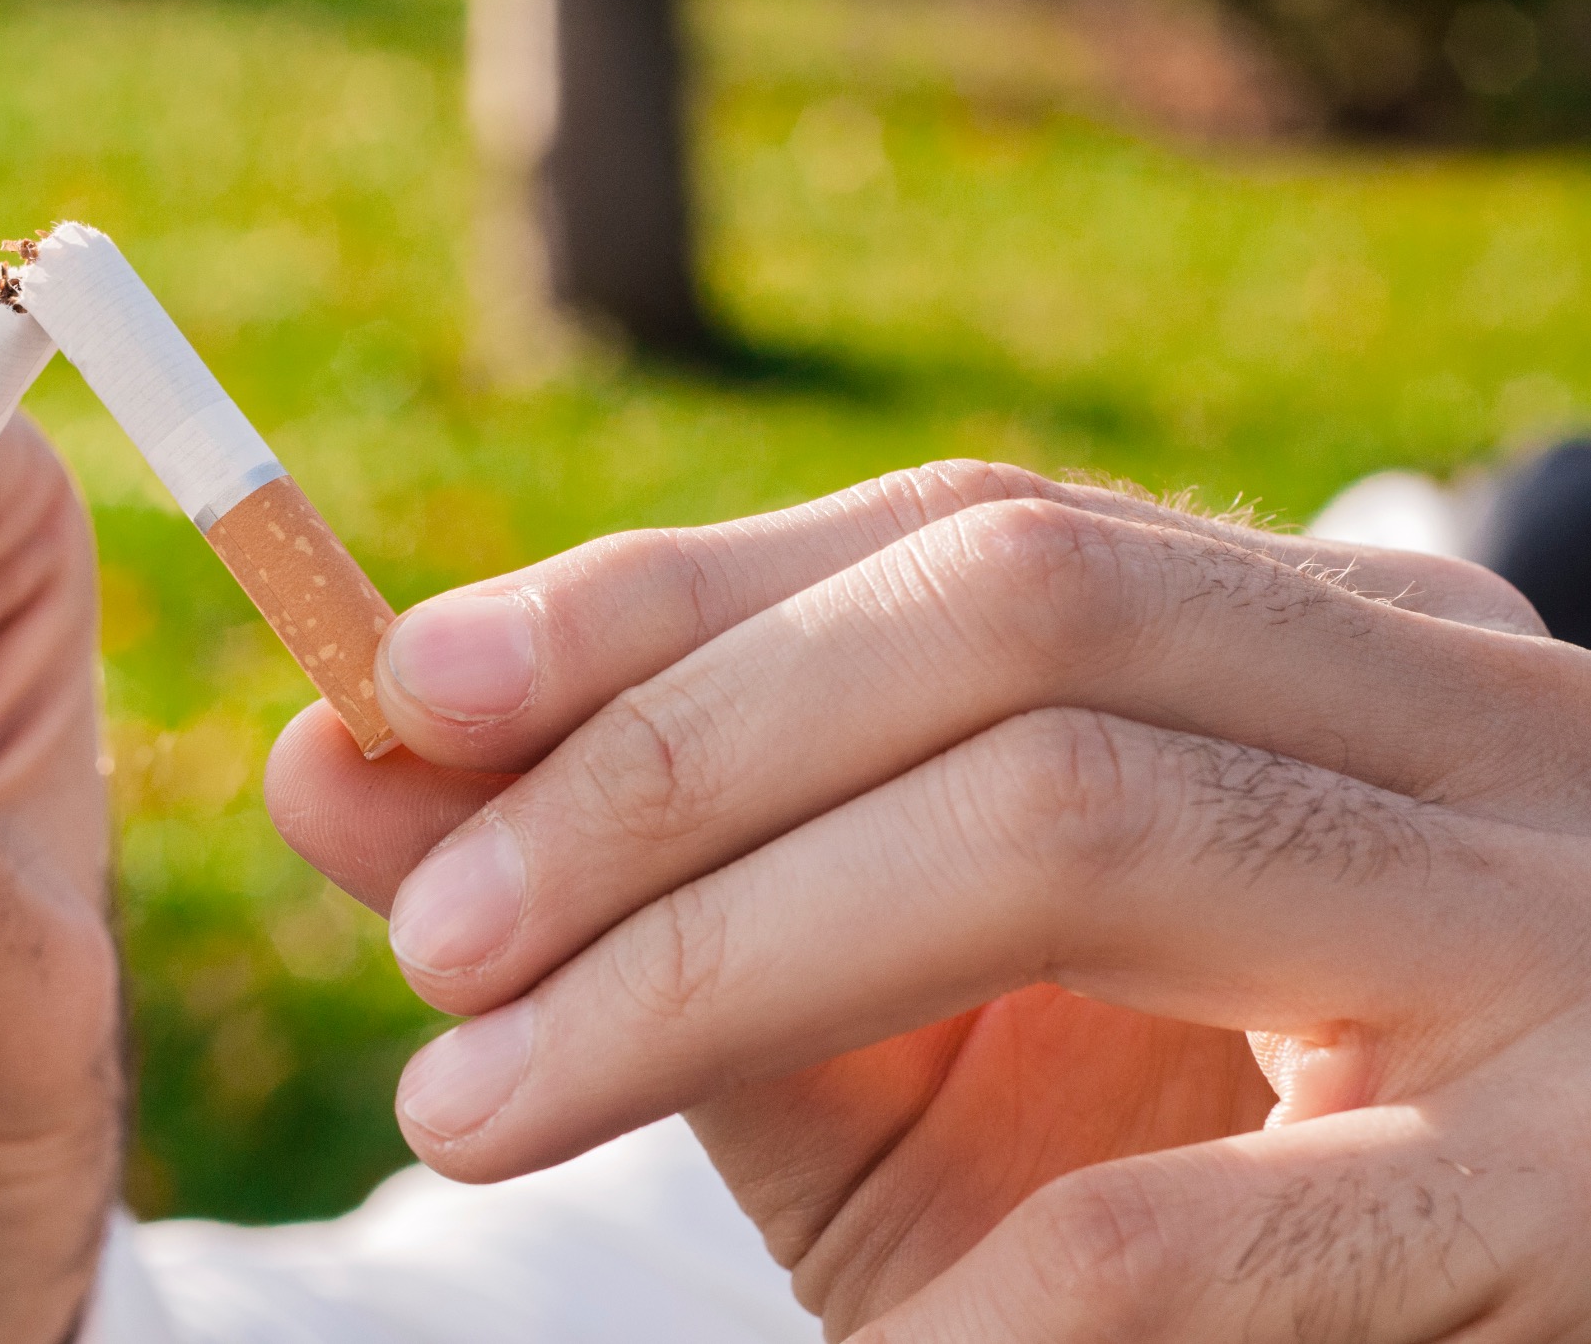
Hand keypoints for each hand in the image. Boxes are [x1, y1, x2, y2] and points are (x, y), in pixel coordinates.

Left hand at [268, 460, 1590, 1340]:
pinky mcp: (1575, 1189)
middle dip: (665, 756)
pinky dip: (956, 1285)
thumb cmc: (1163, 1183)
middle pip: (1007, 612)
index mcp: (1310, 638)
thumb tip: (332, 760)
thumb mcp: (892, 1027)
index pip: (961, 529)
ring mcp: (1543, 931)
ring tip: (475, 1097)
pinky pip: (1179, 1222)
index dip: (659, 595)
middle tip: (428, 936)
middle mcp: (1454, 716)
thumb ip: (650, 887)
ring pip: (1065, 818)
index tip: (402, 684)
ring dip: (711, 952)